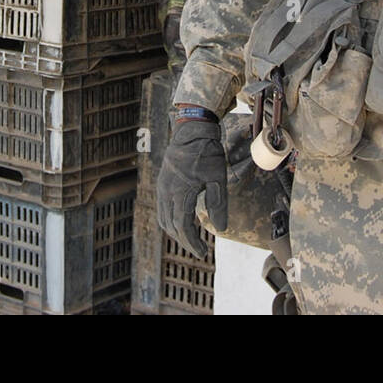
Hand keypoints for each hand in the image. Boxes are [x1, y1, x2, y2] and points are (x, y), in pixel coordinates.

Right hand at [157, 117, 227, 258]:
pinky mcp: (162, 182)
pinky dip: (170, 220)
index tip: (202, 252)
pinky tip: (181, 221)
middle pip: (171, 226)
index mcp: (180, 192)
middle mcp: (166, 191)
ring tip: (190, 239)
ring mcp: (162, 186)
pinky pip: (162, 208)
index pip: (182, 226)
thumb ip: (218, 204)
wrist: (192, 129)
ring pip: (163, 219)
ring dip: (175, 232)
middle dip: (184, 241)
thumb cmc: (207, 152)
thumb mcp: (218, 178)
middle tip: (199, 249)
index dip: (192, 243)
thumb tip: (220, 229)